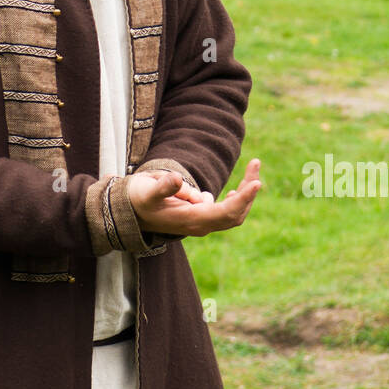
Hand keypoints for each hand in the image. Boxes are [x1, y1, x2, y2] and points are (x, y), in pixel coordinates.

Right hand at [127, 158, 261, 237]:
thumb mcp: (147, 190)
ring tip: (253, 166)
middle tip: (256, 162)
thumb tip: (178, 179)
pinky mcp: (201, 218)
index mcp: (191, 220)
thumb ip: (162, 186)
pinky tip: (238, 189)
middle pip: (236, 213)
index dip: (243, 199)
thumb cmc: (138, 199)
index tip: (257, 182)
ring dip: (246, 193)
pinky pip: (226, 212)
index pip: (225, 213)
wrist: (131, 214)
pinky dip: (238, 199)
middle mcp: (201, 226)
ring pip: (234, 213)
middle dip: (250, 190)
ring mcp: (203, 224)